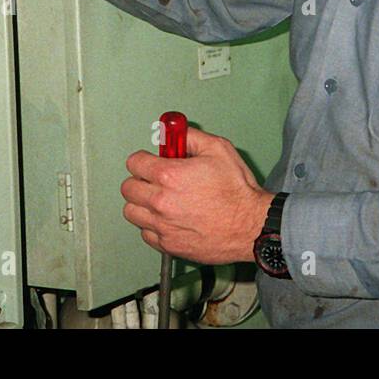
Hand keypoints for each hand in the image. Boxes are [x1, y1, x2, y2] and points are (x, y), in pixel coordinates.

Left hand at [121, 127, 273, 264]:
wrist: (250, 226)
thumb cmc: (237, 191)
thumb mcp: (218, 149)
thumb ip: (190, 137)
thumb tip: (174, 134)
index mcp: (169, 176)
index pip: (134, 163)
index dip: (143, 159)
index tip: (150, 161)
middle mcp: (161, 202)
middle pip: (128, 188)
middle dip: (140, 180)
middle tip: (154, 180)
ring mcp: (163, 226)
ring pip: (131, 211)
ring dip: (141, 203)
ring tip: (158, 199)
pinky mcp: (168, 244)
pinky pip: (145, 233)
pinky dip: (152, 225)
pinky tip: (167, 218)